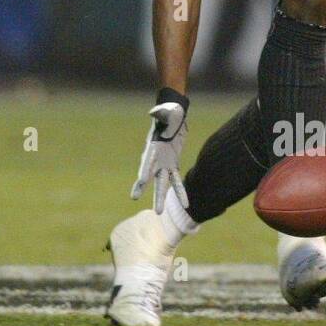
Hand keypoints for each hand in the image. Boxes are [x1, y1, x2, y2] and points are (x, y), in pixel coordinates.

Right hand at [130, 94, 189, 214]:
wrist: (173, 116)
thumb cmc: (167, 113)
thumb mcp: (165, 112)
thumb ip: (160, 114)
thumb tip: (155, 112)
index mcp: (153, 147)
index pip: (146, 162)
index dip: (144, 171)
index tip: (140, 182)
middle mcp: (155, 158)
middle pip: (152, 179)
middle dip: (153, 193)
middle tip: (150, 208)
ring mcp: (163, 162)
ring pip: (162, 183)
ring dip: (160, 197)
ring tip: (158, 213)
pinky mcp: (173, 163)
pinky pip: (176, 179)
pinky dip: (179, 191)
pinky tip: (185, 203)